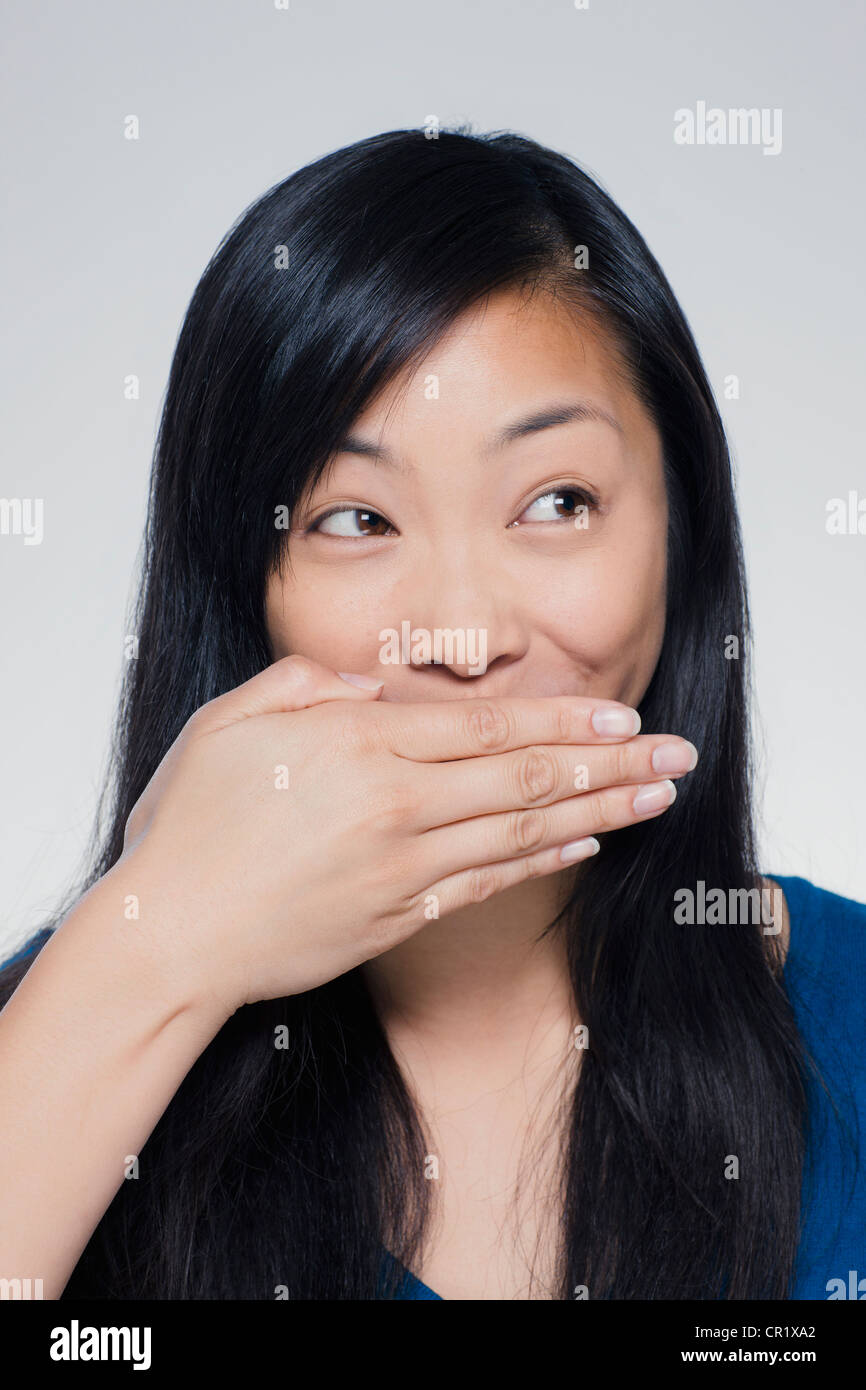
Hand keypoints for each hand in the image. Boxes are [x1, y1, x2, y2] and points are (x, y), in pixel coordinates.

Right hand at [116, 656, 696, 1013]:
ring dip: (602, 812)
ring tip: (660, 797)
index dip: (566, 721)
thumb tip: (372, 688)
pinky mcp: (399, 916)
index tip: (624, 718)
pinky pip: (490, 883)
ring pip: (525, 831)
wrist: (171, 936)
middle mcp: (398, 805)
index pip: (490, 725)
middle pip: (528, 777)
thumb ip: (306, 686)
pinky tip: (587, 844)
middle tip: (677, 753)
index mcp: (361, 745)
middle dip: (612, 764)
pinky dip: (545, 862)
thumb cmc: (192, 824)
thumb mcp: (230, 722)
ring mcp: (404, 867)